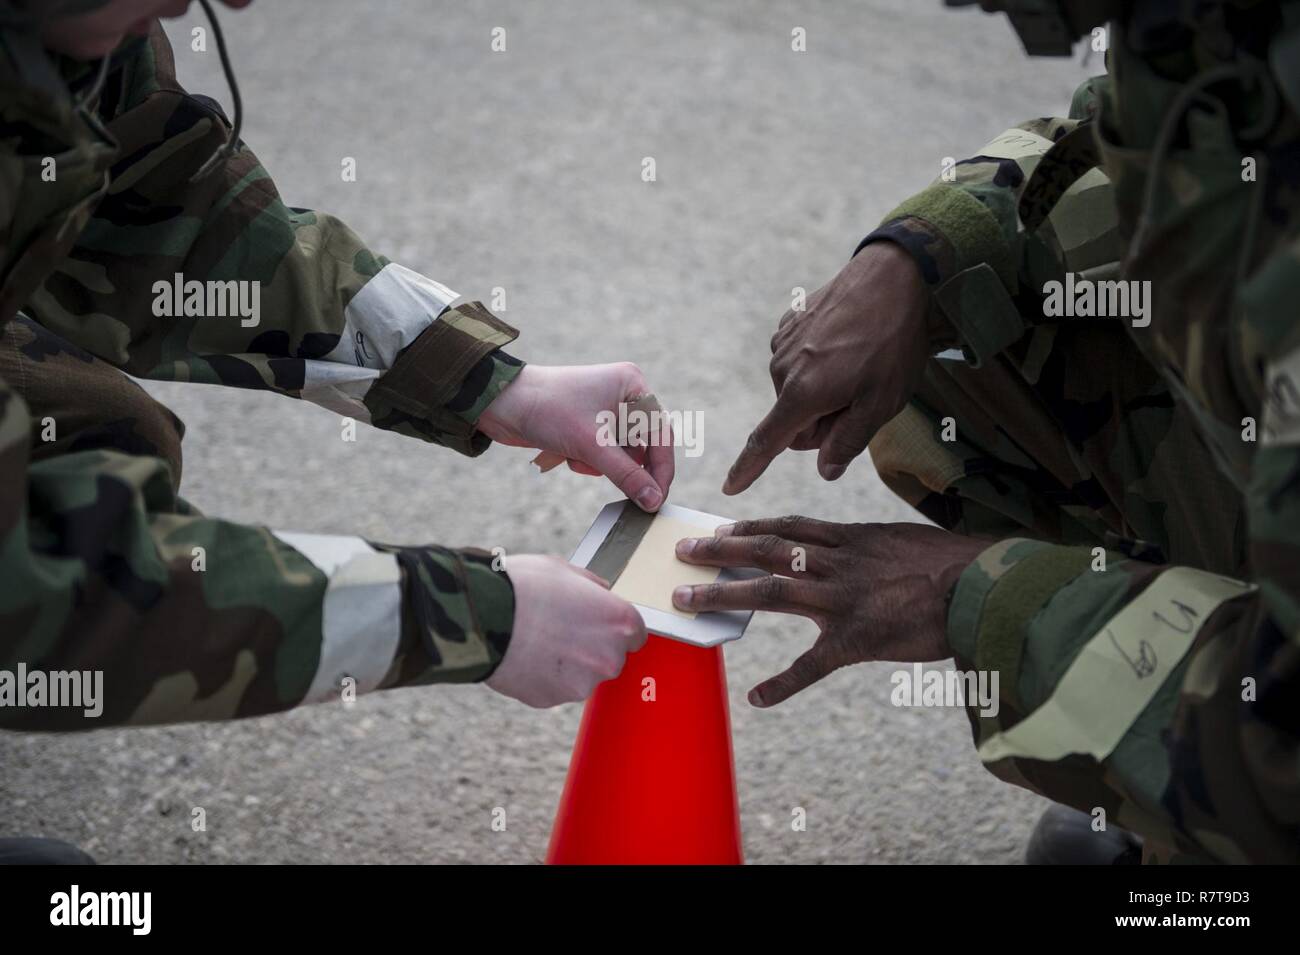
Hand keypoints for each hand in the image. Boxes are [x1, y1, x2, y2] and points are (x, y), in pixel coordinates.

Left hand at [479, 363, 674, 510]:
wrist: (499, 404)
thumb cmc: (547, 409)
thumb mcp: (591, 444)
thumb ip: (626, 474)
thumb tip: (652, 501)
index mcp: (633, 386)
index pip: (660, 434)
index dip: (660, 469)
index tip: (657, 499)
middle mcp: (623, 395)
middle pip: (641, 446)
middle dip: (621, 466)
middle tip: (620, 490)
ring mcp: (605, 410)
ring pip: (620, 455)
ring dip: (600, 465)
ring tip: (576, 457)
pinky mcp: (588, 425)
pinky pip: (602, 454)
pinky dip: (587, 461)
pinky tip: (566, 455)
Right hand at [487, 554, 647, 706]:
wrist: (482, 617)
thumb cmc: (525, 586)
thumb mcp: (563, 570)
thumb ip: (591, 586)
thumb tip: (600, 591)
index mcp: (620, 622)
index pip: (636, 634)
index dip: (613, 627)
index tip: (596, 623)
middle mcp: (609, 658)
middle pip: (611, 658)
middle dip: (592, 647)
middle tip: (561, 629)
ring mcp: (582, 684)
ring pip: (582, 676)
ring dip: (568, 665)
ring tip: (537, 641)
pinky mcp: (554, 700)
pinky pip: (555, 688)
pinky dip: (544, 677)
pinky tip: (525, 656)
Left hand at [671, 517, 986, 706]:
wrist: (984, 584)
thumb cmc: (951, 563)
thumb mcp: (901, 540)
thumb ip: (866, 546)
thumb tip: (847, 549)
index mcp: (849, 539)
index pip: (786, 526)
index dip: (748, 526)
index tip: (720, 528)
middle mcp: (837, 563)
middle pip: (764, 551)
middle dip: (719, 551)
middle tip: (681, 551)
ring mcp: (843, 599)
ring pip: (770, 593)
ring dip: (723, 594)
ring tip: (686, 600)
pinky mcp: (858, 639)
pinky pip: (812, 665)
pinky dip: (782, 684)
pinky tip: (757, 698)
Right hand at [724, 242, 931, 494]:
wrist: (893, 275)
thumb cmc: (892, 343)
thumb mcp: (882, 403)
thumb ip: (848, 442)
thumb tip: (825, 471)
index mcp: (802, 394)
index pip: (767, 442)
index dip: (748, 469)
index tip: (729, 488)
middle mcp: (782, 370)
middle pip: (792, 420)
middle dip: (821, 422)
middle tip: (861, 399)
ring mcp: (783, 343)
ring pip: (796, 390)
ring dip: (822, 390)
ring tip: (860, 365)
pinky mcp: (790, 322)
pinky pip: (798, 360)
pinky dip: (818, 364)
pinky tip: (847, 344)